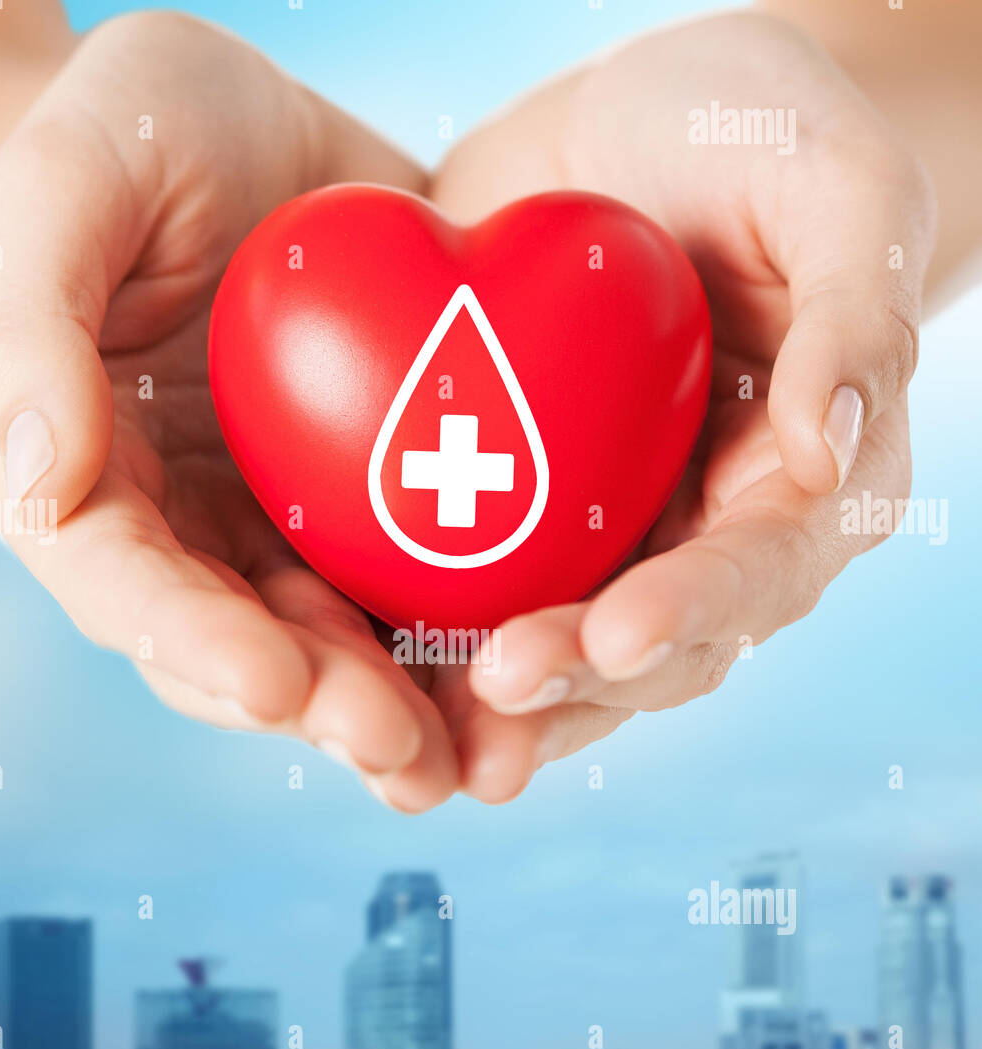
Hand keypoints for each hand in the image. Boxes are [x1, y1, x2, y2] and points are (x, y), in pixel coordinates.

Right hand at [0, 11, 456, 811]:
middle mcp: (182, 530)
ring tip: (464, 760)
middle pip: (237, 645)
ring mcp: (277, 528)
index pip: (122, 585)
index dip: (191, 643)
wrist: (254, 128)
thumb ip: (30, 325)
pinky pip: (413, 584)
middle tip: (398, 749)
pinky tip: (525, 674)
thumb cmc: (135, 133)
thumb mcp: (69, 183)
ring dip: (394, 710)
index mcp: (85, 478)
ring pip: (332, 642)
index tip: (271, 683)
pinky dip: (462, 639)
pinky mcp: (369, 508)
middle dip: (317, 705)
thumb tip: (36, 480)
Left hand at [432, 11, 935, 799]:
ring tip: (433, 745)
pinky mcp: (515, 520)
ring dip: (500, 707)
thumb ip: (854, 318)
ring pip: (561, 654)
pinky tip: (368, 679)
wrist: (632, 130)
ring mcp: (607, 540)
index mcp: (801, 486)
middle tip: (498, 689)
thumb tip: (825, 454)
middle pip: (651, 646)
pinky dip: (424, 647)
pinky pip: (472, 597)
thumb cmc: (758, 138)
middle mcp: (705, 537)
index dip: (690, 612)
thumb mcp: (834, 188)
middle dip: (577, 680)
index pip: (757, 572)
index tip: (616, 635)